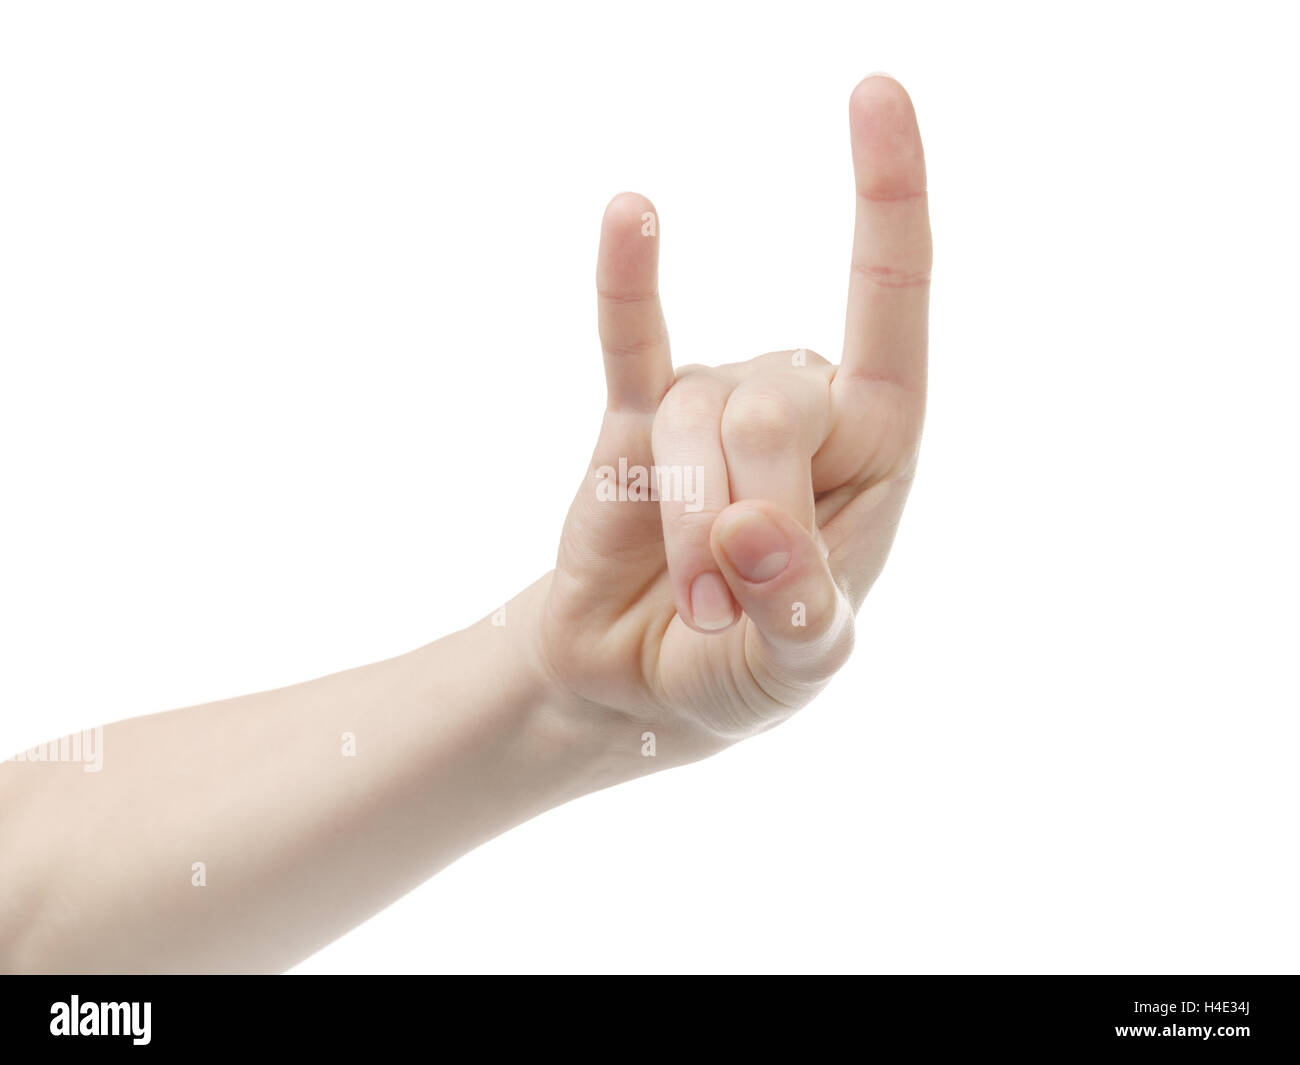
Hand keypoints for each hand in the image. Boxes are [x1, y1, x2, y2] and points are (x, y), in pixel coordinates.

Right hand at [533, 76, 929, 760]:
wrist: (637, 688)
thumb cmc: (741, 670)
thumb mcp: (795, 666)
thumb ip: (796, 614)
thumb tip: (753, 530)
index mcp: (876, 450)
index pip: (894, 307)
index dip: (887, 202)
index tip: (876, 91)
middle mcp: (802, 408)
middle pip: (784, 399)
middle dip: (753, 510)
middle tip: (727, 607)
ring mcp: (712, 407)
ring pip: (700, 418)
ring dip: (689, 525)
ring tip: (693, 605)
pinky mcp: (630, 424)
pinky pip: (628, 344)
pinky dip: (626, 287)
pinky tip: (632, 212)